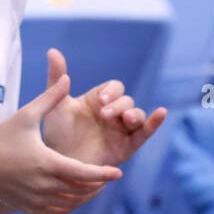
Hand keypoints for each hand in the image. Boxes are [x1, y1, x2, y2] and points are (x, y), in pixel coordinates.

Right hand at [0, 71, 123, 213]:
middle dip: (97, 184)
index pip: (85, 173)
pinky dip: (69, 206)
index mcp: (47, 163)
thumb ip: (49, 98)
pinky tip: (72, 197)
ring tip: (92, 186)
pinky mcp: (29, 208)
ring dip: (85, 196)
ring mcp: (37, 199)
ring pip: (72, 203)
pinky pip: (57, 212)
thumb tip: (66, 77)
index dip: (104, 174)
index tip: (118, 172)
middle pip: (82, 190)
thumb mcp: (25, 115)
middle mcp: (44, 185)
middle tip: (105, 177)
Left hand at [42, 49, 166, 167]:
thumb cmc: (57, 132)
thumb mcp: (56, 103)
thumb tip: (52, 50)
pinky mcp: (127, 146)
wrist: (58, 162)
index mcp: (98, 101)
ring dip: (134, 114)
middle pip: (127, 101)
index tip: (99, 100)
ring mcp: (121, 129)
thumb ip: (56, 77)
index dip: (111, 92)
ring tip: (125, 119)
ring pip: (138, 116)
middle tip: (104, 114)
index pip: (114, 88)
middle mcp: (113, 113)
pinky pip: (145, 133)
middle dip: (118, 105)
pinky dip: (155, 122)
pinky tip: (161, 112)